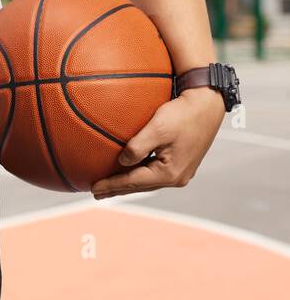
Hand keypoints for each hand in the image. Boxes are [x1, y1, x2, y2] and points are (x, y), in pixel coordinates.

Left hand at [91, 87, 225, 198]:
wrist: (207, 105)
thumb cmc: (182, 114)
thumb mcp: (157, 129)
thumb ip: (137, 147)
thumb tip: (122, 162)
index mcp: (170, 173)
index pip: (133, 182)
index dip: (111, 186)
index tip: (92, 189)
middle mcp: (177, 177)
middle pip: (140, 186)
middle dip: (117, 190)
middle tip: (96, 193)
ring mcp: (181, 171)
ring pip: (148, 181)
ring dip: (128, 183)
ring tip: (110, 186)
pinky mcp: (182, 163)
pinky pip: (155, 172)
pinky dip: (139, 174)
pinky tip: (130, 170)